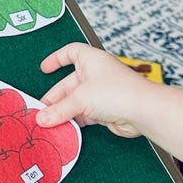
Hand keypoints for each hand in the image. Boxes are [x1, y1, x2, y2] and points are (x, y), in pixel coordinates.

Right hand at [36, 42, 152, 137]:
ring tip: (48, 124)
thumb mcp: (80, 98)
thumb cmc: (117, 92)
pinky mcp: (103, 111)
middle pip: (68, 84)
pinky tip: (63, 129)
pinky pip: (82, 115)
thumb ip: (58, 110)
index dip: (56, 59)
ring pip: (74, 102)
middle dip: (54, 98)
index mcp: (90, 60)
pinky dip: (73, 121)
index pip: (70, 52)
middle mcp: (95, 74)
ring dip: (62, 112)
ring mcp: (99, 93)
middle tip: (40, 112)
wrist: (141, 111)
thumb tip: (41, 118)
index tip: (44, 68)